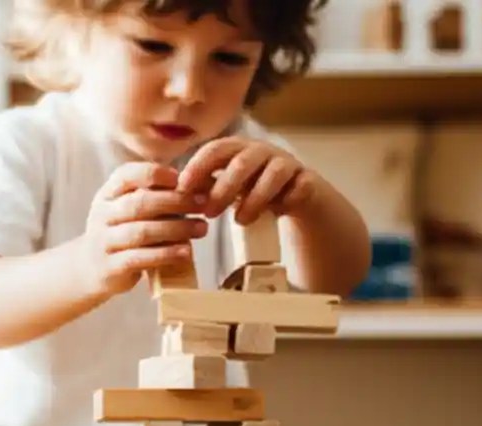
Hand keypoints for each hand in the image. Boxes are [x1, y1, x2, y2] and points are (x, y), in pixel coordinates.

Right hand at [78, 162, 207, 296]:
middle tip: (202, 204)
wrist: (90, 268)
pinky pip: (139, 258)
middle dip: (175, 201)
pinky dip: (165, 255)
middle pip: (139, 203)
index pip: (127, 175)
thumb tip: (201, 184)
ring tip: (201, 228)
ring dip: (176, 229)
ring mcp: (104, 242)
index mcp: (107, 194)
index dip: (155, 174)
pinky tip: (185, 252)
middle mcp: (102, 215)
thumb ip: (156, 196)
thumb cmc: (121, 232)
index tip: (181, 178)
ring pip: (141, 232)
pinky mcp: (110, 267)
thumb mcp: (128, 209)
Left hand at [177, 137, 322, 224]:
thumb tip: (173, 194)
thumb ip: (204, 186)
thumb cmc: (251, 189)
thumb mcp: (226, 187)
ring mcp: (288, 163)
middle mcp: (263, 151)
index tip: (182, 187)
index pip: (215, 149)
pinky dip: (288, 200)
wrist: (296, 195)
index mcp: (238, 149)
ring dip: (254, 200)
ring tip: (239, 221)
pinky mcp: (307, 180)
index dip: (198, 166)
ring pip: (273, 174)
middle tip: (209, 213)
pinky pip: (301, 186)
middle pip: (242, 162)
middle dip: (223, 189)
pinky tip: (277, 214)